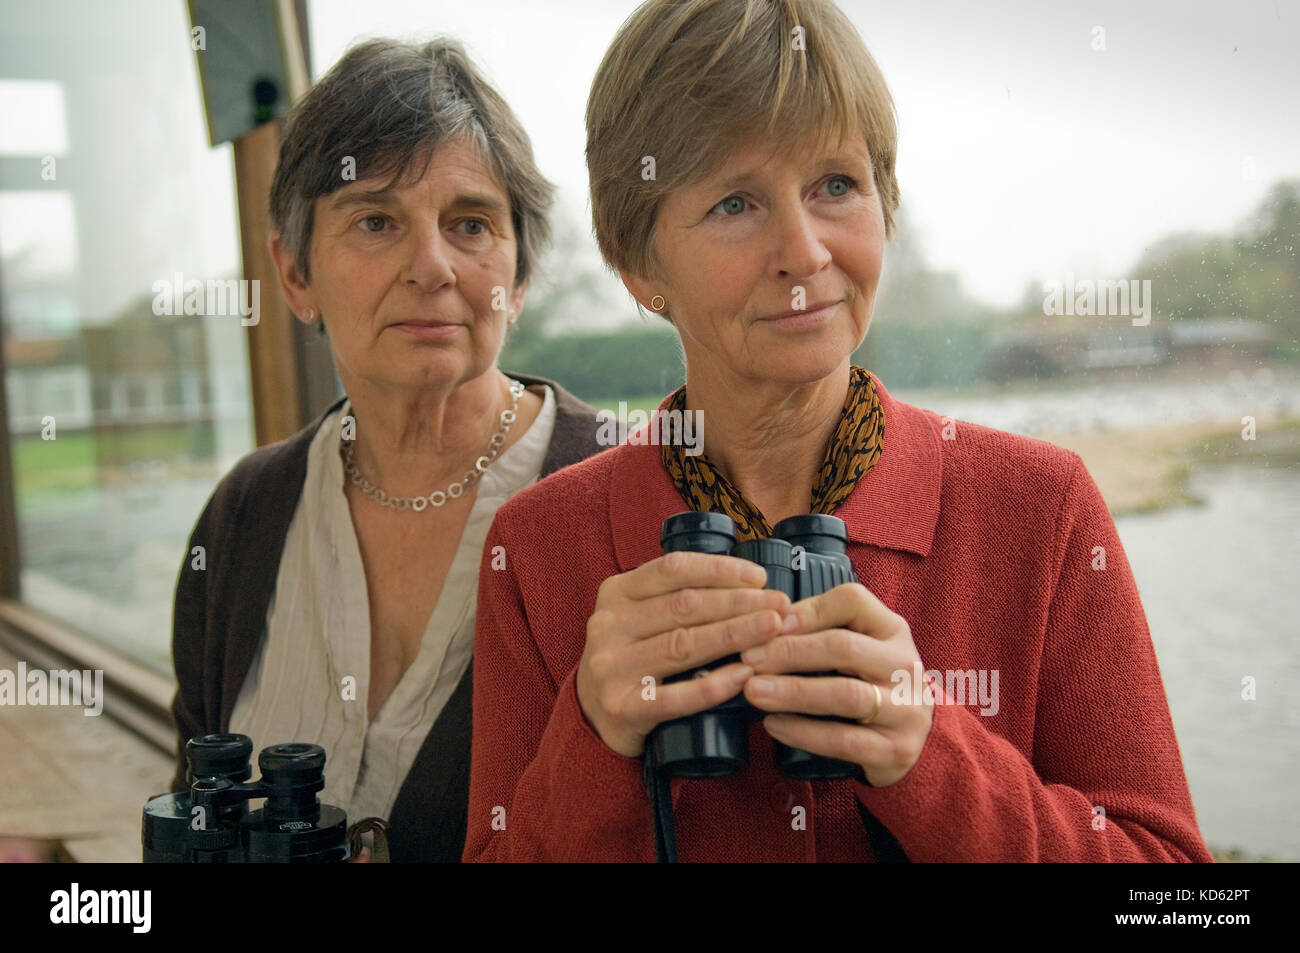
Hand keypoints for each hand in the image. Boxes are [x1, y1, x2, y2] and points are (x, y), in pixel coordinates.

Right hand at [577, 550, 791, 756]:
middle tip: (781, 605)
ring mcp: (612, 668)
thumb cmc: (633, 657)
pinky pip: (676, 697)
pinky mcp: (622, 708)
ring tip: (773, 629)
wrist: (592, 715)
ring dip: (734, 634)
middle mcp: (608, 626)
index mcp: (616, 592)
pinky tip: (745, 675)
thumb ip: (675, 596)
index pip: (672, 569)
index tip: (759, 577)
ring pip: (683, 645)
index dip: (719, 570)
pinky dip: (714, 685)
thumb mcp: (639, 615)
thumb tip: (750, 584)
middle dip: (739, 602)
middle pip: (684, 606)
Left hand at [739, 582, 932, 787]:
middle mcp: (905, 665)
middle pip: (844, 648)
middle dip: (790, 652)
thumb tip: (769, 622)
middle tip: (748, 659)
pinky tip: (774, 725)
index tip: (770, 623)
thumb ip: (821, 631)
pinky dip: (803, 732)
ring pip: (845, 695)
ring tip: (753, 692)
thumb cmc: (870, 683)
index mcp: (892, 630)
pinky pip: (844, 740)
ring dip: (792, 692)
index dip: (808, 610)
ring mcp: (905, 710)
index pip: (853, 601)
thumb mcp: (858, 647)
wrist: (911, 739)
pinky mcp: (896, 750)